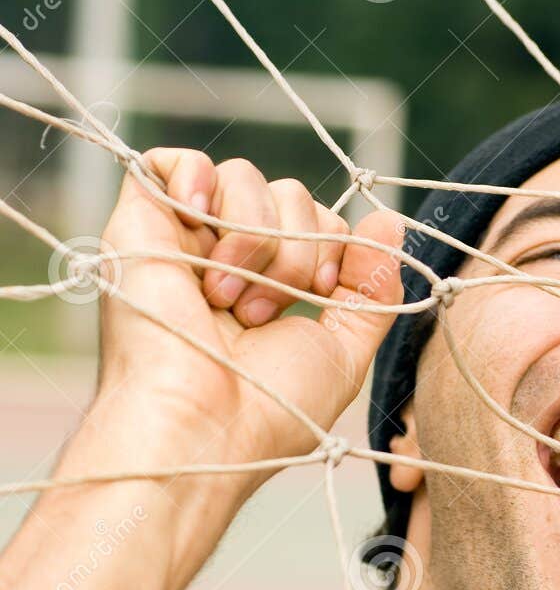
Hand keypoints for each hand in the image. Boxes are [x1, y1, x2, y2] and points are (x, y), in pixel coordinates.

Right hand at [95, 148, 403, 477]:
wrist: (204, 427)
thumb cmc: (271, 406)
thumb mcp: (343, 350)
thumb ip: (371, 288)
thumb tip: (388, 222)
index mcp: (270, 286)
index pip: (318, 221)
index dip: (334, 245)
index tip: (321, 292)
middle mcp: (226, 260)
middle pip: (290, 193)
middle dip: (299, 247)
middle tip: (265, 312)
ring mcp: (183, 242)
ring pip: (245, 176)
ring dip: (254, 237)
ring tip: (228, 300)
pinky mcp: (140, 226)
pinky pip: (174, 162)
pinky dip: (197, 179)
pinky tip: (201, 221)